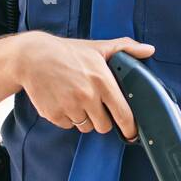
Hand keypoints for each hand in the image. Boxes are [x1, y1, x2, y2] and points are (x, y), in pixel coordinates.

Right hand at [15, 33, 154, 139]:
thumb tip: (149, 50)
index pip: (123, 114)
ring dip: (84, 118)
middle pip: (104, 126)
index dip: (130, 127)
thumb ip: (126, 48)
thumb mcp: (98, 47)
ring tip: (76, 98)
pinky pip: (68, 125)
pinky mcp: (54, 114)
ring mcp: (69, 107)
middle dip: (102, 120)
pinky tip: (63, 100)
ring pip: (85, 126)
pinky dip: (68, 118)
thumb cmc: (67, 52)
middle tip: (96, 106)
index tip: (132, 133)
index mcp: (102, 81)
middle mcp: (87, 96)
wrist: (32, 57)